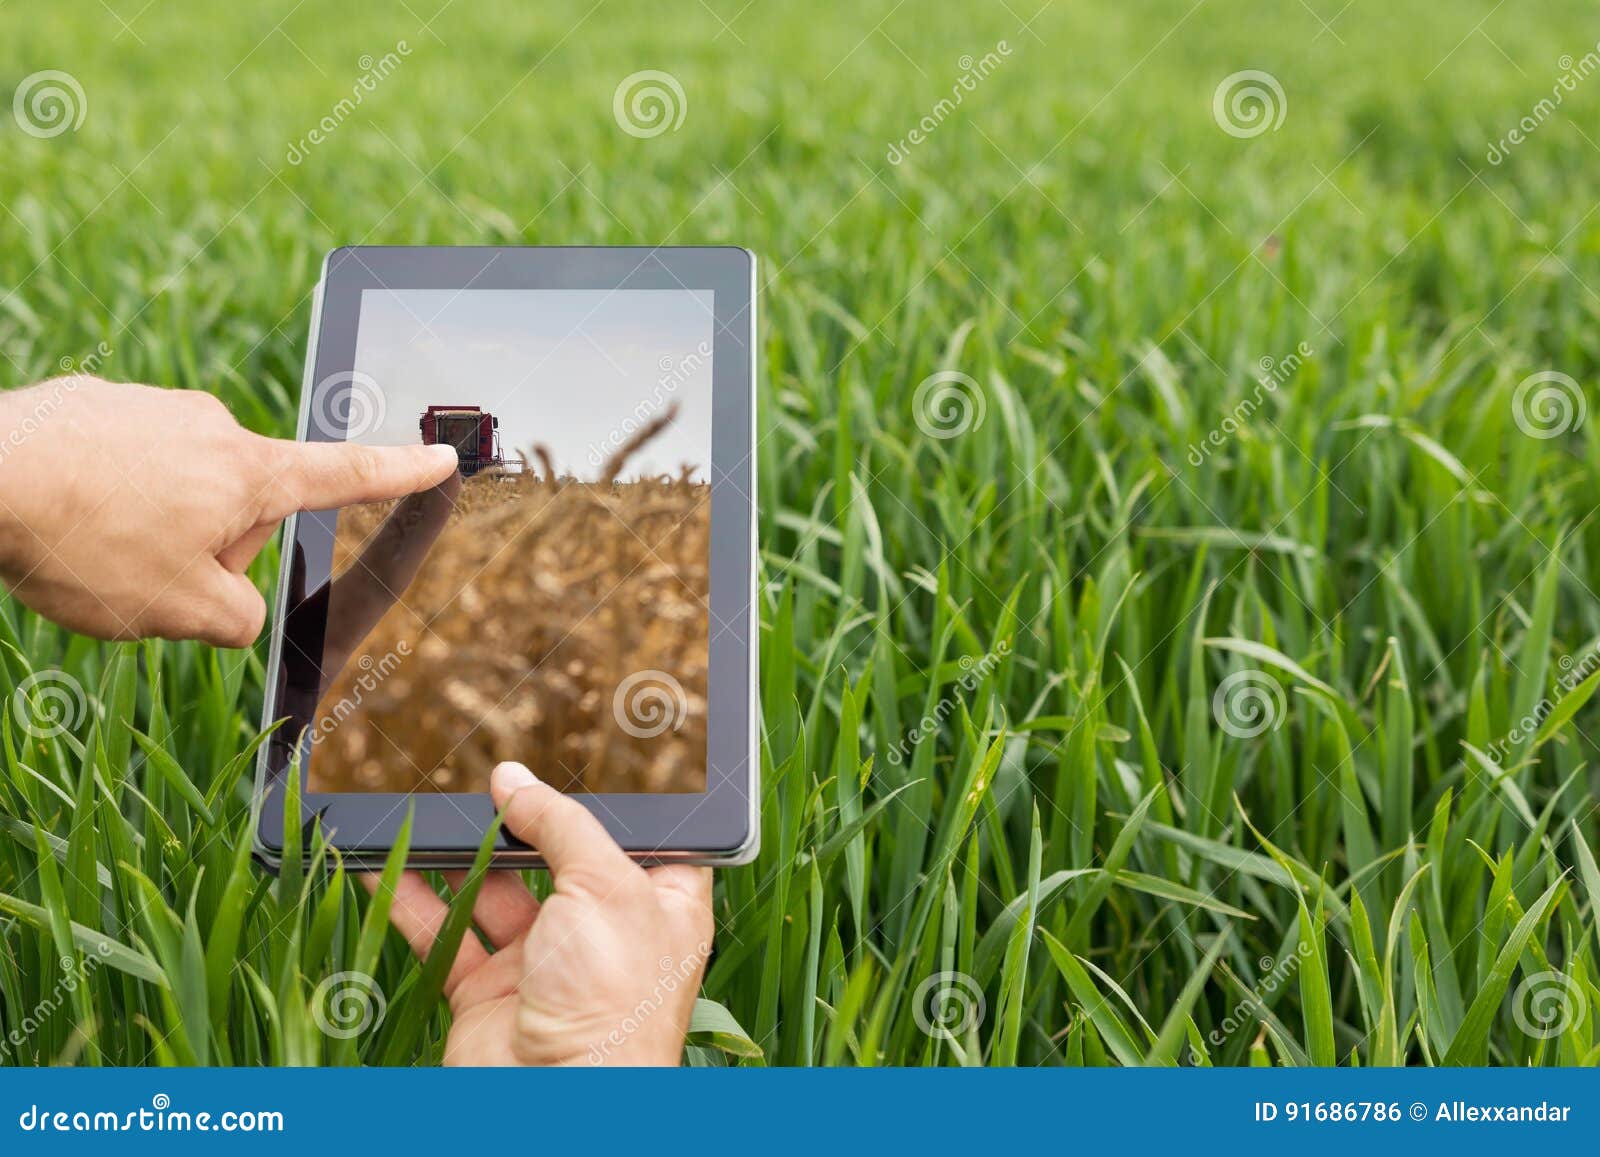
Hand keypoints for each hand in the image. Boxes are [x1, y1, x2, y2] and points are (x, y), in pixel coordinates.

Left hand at [0, 376, 457, 645]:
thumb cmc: (83, 542)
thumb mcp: (180, 612)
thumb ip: (237, 620)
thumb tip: (238, 608)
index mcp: (248, 475)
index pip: (345, 475)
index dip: (400, 474)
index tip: (442, 455)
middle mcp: (209, 427)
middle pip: (241, 503)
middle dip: (209, 545)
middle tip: (148, 577)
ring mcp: (149, 407)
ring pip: (177, 486)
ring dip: (151, 523)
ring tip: (92, 547)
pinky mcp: (92, 403)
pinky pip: (123, 463)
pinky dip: (105, 495)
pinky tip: (61, 515)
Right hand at [372, 761, 713, 1065]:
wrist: (560, 1102)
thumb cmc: (615, 996)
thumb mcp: (605, 883)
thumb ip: (560, 823)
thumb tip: (514, 780)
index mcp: (659, 903)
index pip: (638, 836)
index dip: (611, 801)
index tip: (577, 757)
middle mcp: (605, 931)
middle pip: (558, 858)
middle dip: (521, 822)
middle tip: (485, 777)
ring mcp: (546, 963)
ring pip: (494, 893)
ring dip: (460, 855)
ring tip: (429, 807)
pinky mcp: (490, 992)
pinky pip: (446, 935)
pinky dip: (412, 901)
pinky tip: (384, 864)